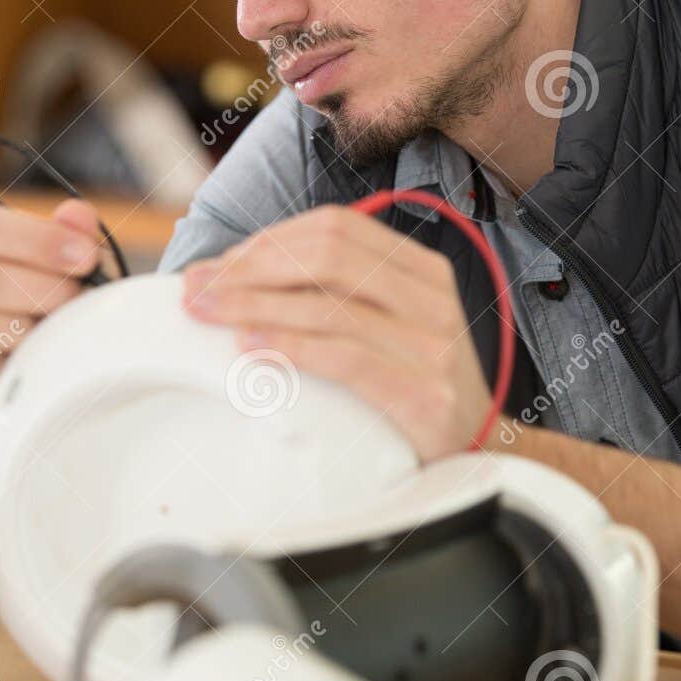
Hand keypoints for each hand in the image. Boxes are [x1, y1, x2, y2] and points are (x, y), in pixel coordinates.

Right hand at [0, 199, 102, 438]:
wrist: (43, 394)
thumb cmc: (55, 322)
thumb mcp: (76, 278)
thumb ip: (76, 239)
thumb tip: (76, 214)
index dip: (37, 239)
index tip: (87, 257)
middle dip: (40, 289)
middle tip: (77, 302)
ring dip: (16, 331)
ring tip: (52, 338)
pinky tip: (24, 370)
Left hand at [180, 205, 491, 462]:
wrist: (483, 453)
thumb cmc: (416, 387)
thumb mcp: (392, 326)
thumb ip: (339, 296)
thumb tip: (241, 278)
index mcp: (422, 269)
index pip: (335, 227)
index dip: (268, 240)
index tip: (219, 265)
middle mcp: (432, 296)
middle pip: (326, 256)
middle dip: (251, 268)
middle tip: (198, 289)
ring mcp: (432, 343)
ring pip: (328, 303)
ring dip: (255, 304)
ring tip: (209, 314)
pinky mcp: (424, 391)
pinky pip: (344, 356)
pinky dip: (290, 346)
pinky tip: (251, 347)